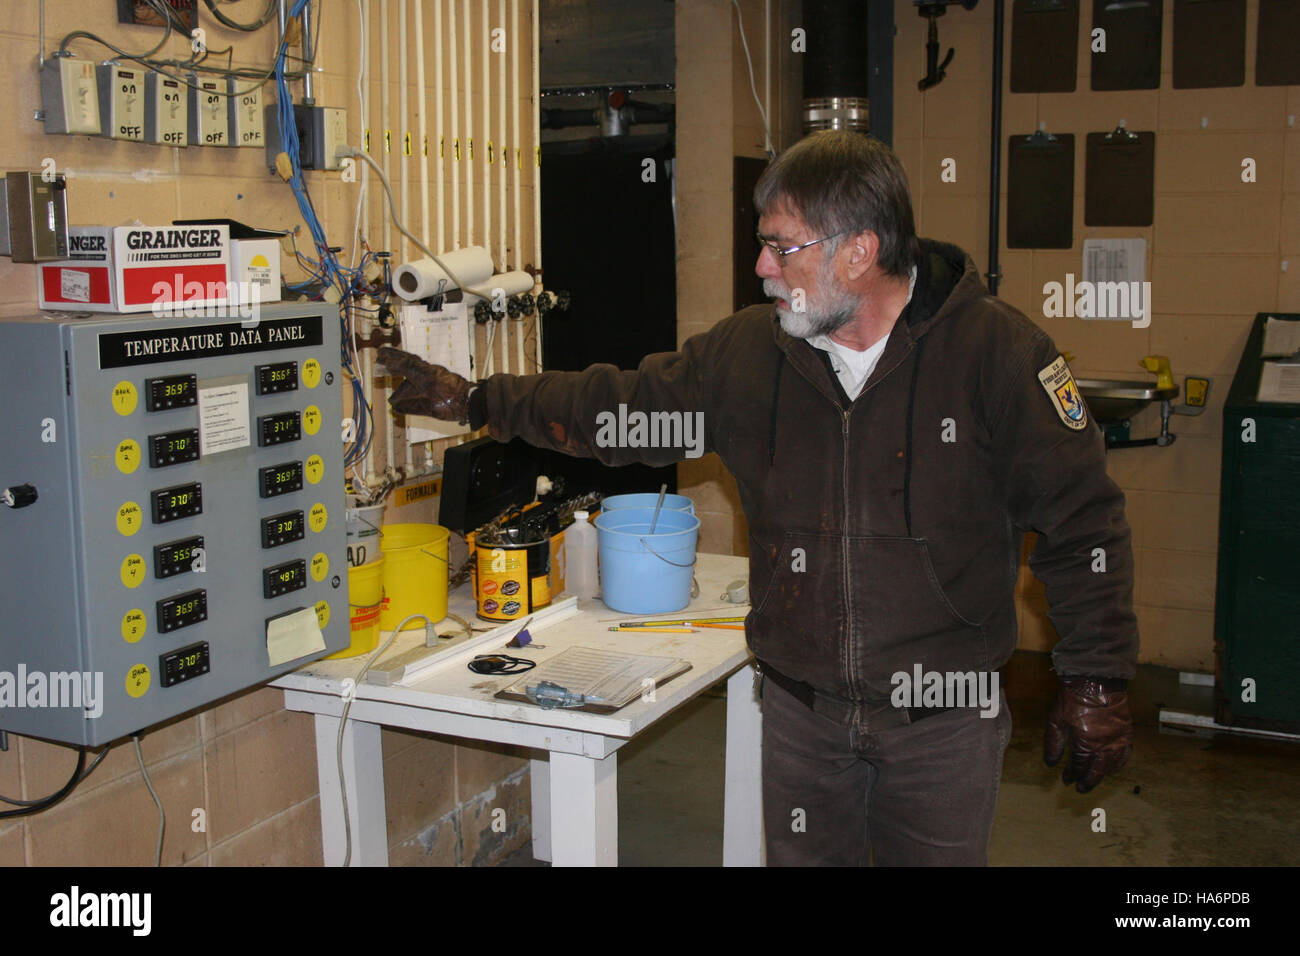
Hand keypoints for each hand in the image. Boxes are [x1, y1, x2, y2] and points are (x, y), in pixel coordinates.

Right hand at [377, 347, 472, 422]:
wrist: (475, 401)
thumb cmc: (455, 406)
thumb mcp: (431, 409)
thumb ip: (412, 406)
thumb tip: (395, 405)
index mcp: (427, 377)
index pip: (406, 365)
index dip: (392, 362)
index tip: (381, 358)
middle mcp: (431, 371)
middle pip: (410, 360)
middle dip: (394, 356)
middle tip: (381, 354)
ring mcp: (437, 371)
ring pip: (416, 364)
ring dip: (402, 362)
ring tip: (391, 365)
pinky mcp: (441, 375)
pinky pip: (423, 368)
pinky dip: (412, 369)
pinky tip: (409, 375)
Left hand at [1043, 677, 1132, 792]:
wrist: (1096, 680)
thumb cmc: (1072, 698)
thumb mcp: (1056, 720)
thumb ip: (1054, 743)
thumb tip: (1050, 763)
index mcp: (1086, 742)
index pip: (1079, 766)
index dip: (1072, 774)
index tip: (1066, 779)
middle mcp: (1105, 744)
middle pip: (1097, 771)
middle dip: (1087, 781)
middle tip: (1080, 788)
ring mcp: (1118, 739)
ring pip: (1112, 766)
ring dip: (1102, 775)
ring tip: (1093, 780)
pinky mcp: (1127, 732)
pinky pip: (1125, 755)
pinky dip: (1119, 765)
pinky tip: (1112, 768)